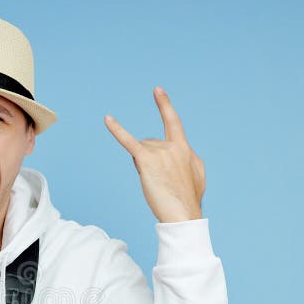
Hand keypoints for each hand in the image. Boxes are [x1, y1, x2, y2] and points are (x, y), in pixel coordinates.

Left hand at [104, 86, 204, 222]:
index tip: (157, 90)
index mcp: (184, 149)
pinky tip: (107, 119)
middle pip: (149, 144)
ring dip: (142, 165)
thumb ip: (188, 159)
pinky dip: (117, 130)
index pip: (173, 123)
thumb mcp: (196, 175)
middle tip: (159, 182)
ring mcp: (160, 151)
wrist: (183, 213)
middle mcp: (173, 146)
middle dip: (149, 160)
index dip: (164, 106)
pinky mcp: (146, 160)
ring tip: (154, 182)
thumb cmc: (189, 199)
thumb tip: (181, 150)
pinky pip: (129, 142)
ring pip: (140, 150)